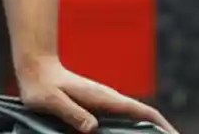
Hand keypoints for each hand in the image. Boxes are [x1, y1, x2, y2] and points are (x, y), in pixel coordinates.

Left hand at [16, 56, 177, 133]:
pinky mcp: (98, 108)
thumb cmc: (41, 86)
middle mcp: (109, 100)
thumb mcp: (52, 101)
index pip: (141, 112)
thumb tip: (93, 128)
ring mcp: (105, 104)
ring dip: (148, 132)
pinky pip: (122, 121)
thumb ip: (71, 112)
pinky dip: (134, 131)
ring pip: (134, 119)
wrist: (36, 70)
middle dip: (161, 131)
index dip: (161, 125)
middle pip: (144, 117)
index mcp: (103, 98)